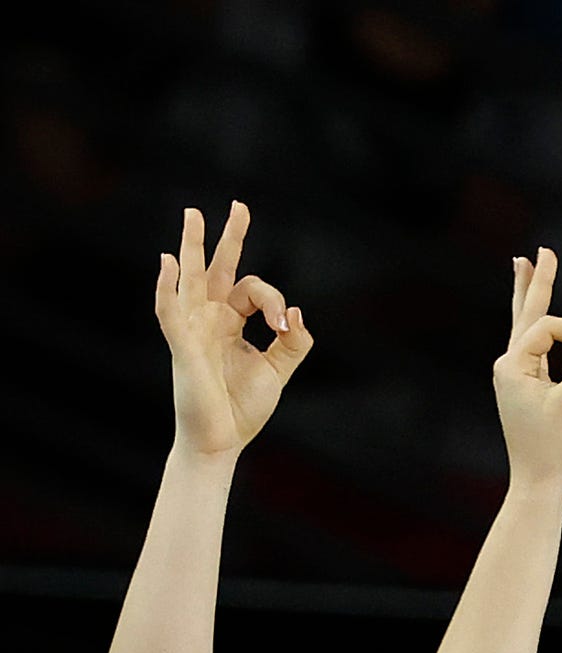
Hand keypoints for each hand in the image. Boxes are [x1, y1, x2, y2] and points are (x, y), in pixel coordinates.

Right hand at [154, 203, 309, 459]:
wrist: (221, 440)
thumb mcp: (278, 370)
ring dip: (192, 246)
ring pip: (191, 279)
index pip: (254, 291)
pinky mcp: (182, 345)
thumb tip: (295, 312)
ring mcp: (193, 328)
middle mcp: (209, 318)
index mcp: (231, 322)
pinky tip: (169, 262)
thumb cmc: (242, 406)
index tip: (283, 324)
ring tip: (194, 214)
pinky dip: (168, 286)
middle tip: (239, 205)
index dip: (273, 301)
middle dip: (228, 238)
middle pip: (218, 269)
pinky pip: (170, 310)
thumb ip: (294, 342)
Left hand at [490, 247, 561, 487]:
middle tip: (541, 251)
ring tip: (525, 266)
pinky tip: (542, 322)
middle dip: (536, 282)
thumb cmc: (553, 447)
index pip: (547, 329)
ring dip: (530, 297)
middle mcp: (510, 365)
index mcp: (512, 365)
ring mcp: (518, 376)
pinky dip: (543, 330)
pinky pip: (537, 348)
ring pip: (528, 327)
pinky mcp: (531, 387)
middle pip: (525, 313)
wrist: (540, 481)